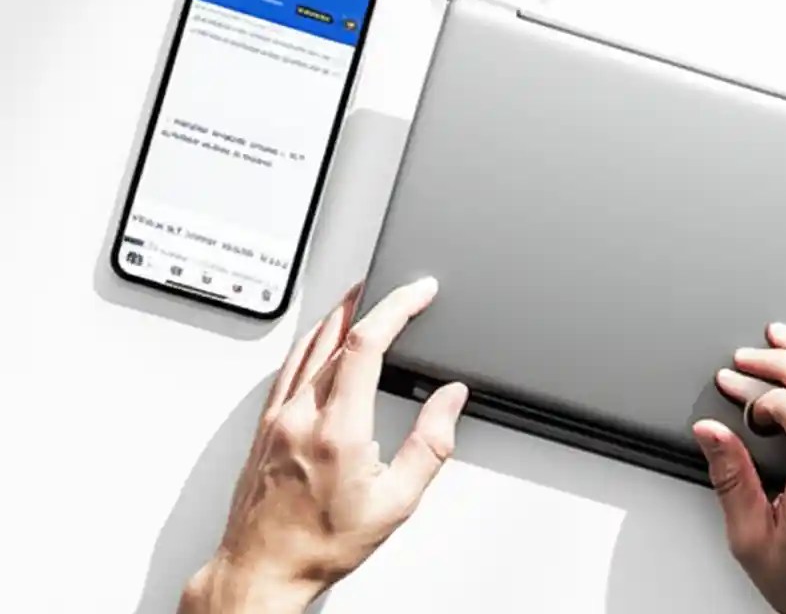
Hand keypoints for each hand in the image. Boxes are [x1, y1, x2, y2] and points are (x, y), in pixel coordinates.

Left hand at [180, 278, 468, 613]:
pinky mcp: (264, 425)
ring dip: (338, 314)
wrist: (264, 569)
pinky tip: (322, 341)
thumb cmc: (322, 543)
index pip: (367, 343)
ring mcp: (277, 417)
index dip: (396, 306)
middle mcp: (301, 415)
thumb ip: (431, 444)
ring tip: (363, 299)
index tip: (418, 291)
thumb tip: (450, 399)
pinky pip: (288, 366)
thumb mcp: (396, 502)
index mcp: (338, 430)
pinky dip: (312, 341)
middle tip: (397, 288)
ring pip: (308, 344)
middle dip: (371, 301)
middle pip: (335, 333)